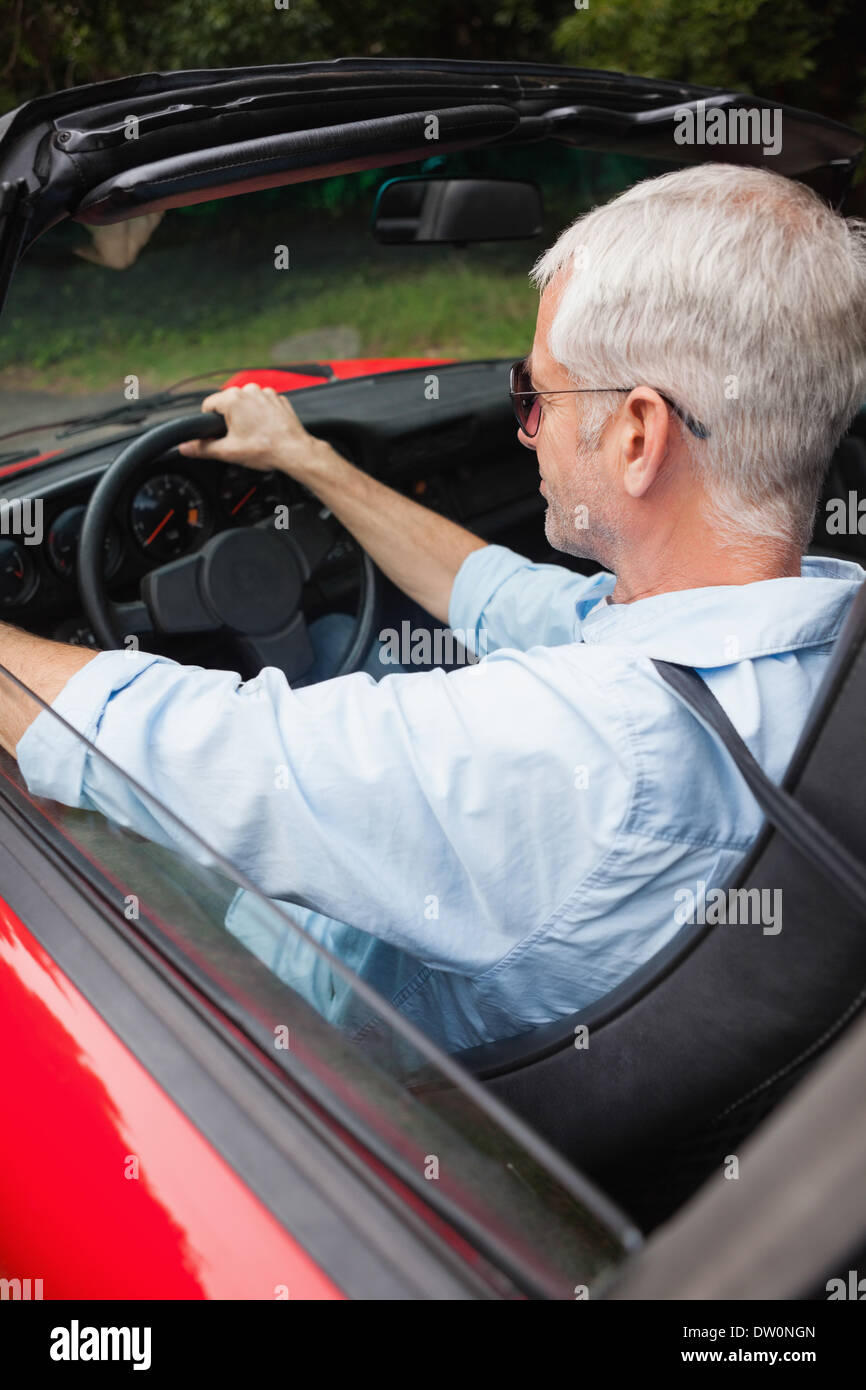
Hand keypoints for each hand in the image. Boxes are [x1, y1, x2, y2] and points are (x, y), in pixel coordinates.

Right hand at [177, 383, 330, 481]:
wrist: (294, 451)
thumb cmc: (265, 449)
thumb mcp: (228, 452)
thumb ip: (202, 448)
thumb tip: (185, 447)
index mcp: (232, 399)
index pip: (208, 405)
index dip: (210, 422)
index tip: (218, 434)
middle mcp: (249, 390)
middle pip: (228, 404)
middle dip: (230, 420)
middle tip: (239, 438)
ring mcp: (265, 393)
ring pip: (246, 403)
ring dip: (246, 416)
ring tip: (254, 435)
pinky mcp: (278, 399)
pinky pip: (262, 405)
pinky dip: (261, 415)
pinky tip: (265, 429)